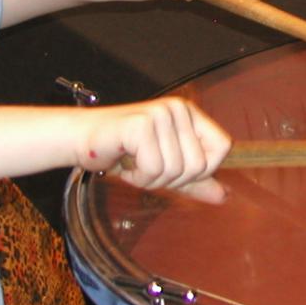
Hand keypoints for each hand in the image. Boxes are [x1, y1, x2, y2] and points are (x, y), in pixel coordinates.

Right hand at [78, 97, 231, 203]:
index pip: (223, 147)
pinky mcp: (142, 124)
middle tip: (146, 166)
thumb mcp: (166, 168)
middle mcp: (178, 109)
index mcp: (190, 114)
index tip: (175, 169)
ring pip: (176, 170)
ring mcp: (161, 114)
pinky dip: (138, 176)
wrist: (82, 141)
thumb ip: (194, 181)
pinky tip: (124, 162)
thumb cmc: (124, 153)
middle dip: (171, 179)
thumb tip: (223, 196)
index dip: (202, 170)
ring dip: (151, 179)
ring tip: (133, 163)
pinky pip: (154, 168)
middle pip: (199, 165)